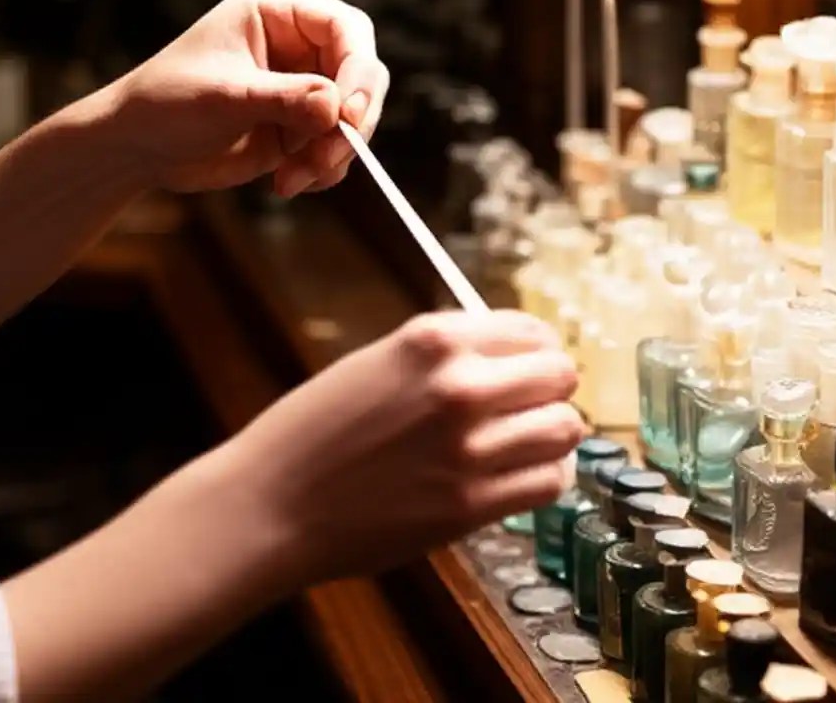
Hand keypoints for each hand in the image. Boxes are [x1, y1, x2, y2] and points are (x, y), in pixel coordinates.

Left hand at [113, 0, 388, 194]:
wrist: (140, 147)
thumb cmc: (167, 102)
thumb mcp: (226, 96)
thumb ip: (284, 99)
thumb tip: (336, 109)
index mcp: (278, 11)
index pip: (346, 30)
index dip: (358, 70)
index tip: (347, 115)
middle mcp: (299, 45)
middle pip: (361, 75)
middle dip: (350, 123)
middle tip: (327, 157)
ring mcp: (303, 88)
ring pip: (353, 120)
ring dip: (333, 155)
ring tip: (292, 178)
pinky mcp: (301, 128)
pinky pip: (336, 149)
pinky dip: (323, 171)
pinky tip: (286, 182)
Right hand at [221, 311, 585, 579]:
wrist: (270, 505)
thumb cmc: (310, 435)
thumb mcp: (375, 364)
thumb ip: (442, 357)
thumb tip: (506, 358)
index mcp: (432, 340)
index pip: (530, 330)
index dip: (537, 349)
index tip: (532, 364)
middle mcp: (459, 387)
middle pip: (560, 375)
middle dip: (552, 388)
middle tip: (535, 404)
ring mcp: (470, 449)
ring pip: (565, 429)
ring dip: (554, 434)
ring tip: (531, 441)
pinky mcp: (472, 505)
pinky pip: (548, 482)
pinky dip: (546, 477)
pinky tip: (525, 475)